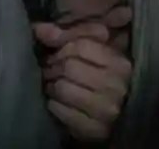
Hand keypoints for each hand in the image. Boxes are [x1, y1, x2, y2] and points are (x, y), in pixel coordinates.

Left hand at [33, 8, 133, 141]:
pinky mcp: (94, 130)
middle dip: (54, 67)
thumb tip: (38, 29)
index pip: (82, 46)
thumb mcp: (93, 55)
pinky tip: (56, 102)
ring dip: (52, 86)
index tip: (57, 54)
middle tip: (50, 71)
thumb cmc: (100, 80)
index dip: (62, 48)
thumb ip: (67, 37)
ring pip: (63, 88)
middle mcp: (117, 87)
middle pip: (70, 66)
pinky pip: (61, 110)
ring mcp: (107, 110)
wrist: (115, 117)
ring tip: (53, 86)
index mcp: (120, 64)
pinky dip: (54, 104)